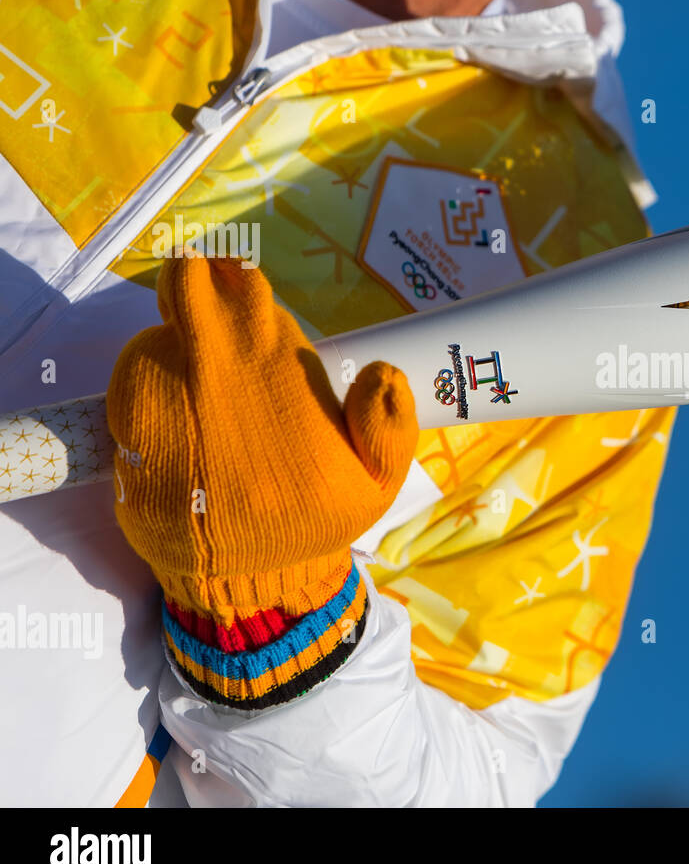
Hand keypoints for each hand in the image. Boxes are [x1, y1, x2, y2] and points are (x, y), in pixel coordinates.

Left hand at [107, 253, 416, 709]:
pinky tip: (168, 410)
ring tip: (193, 369)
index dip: (234, 281)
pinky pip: (124, 397)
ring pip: (151, 345)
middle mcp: (214, 391)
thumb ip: (389, 424)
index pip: (246, 299)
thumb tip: (382, 372)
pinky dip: (144, 391)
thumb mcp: (377, 481)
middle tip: (201, 289)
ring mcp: (160, 416)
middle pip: (186, 301)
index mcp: (277, 387)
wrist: (251, 582)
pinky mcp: (124, 444)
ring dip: (170, 345)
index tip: (233, 281)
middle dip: (191, 287)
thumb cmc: (315, 518)